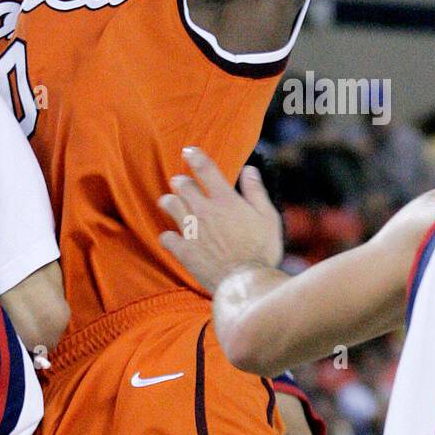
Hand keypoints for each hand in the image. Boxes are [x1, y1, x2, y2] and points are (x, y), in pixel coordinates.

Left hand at [158, 147, 283, 293]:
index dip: (194, 156)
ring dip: (169, 202)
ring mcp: (191, 230)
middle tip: (182, 183)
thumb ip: (256, 192)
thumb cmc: (262, 251)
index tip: (189, 151)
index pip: (205, 168)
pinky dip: (167, 236)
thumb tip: (249, 170)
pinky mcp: (184, 251)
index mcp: (225, 200)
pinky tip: (171, 237)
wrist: (247, 283)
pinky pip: (166, 237)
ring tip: (170, 203)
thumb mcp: (268, 218)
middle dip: (180, 181)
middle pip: (182, 185)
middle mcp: (204, 210)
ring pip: (169, 205)